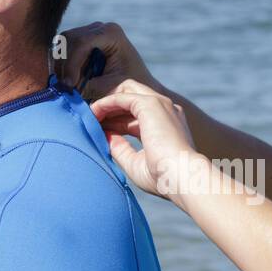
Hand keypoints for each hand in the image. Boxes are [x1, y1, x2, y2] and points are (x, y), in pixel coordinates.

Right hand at [54, 22, 162, 101]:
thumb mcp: (109, 89)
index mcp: (112, 33)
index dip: (72, 64)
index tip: (69, 85)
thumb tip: (63, 85)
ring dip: (61, 65)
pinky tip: (68, 81)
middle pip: (68, 39)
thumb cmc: (128, 89)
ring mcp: (91, 32)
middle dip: (64, 64)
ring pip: (62, 43)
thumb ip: (87, 85)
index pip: (82, 42)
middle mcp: (100, 27)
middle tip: (65, 87)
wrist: (137, 89)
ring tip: (67, 86)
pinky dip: (62, 66)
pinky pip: (63, 49)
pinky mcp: (83, 41)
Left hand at [90, 80, 201, 204]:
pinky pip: (121, 97)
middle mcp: (165, 111)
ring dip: (106, 102)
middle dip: (110, 106)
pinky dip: (106, 103)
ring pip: (126, 91)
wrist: (183, 178)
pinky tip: (93, 113)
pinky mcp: (151, 104)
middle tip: (90, 118)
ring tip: (88, 114)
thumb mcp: (135, 162)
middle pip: (131, 97)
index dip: (115, 121)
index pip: (136, 116)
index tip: (98, 129)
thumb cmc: (163, 178)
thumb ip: (120, 148)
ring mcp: (160, 105)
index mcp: (166, 126)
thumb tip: (104, 136)